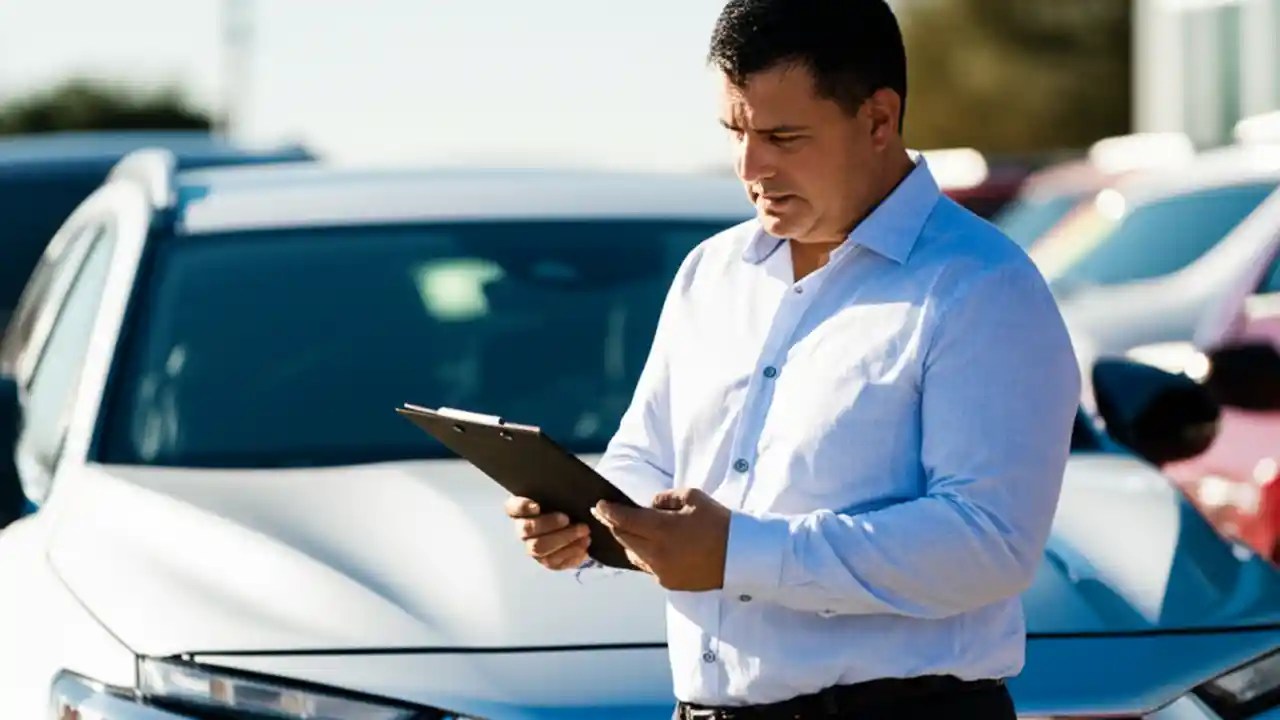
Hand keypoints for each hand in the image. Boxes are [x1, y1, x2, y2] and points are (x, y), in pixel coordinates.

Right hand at [505, 496, 590, 570]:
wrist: (585, 524)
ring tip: (584, 534)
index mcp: (523, 509)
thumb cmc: (571, 505)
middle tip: (568, 519)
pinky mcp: (547, 561)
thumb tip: (588, 503)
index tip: (537, 506)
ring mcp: (533, 547)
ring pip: (539, 549)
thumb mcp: (570, 494)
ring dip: (563, 541)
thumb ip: (568, 493)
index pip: (513, 507)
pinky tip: (584, 548)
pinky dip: (570, 556)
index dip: (522, 507)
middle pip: (527, 529)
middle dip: (549, 524)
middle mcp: (523, 529)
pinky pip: (553, 563)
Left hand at [593, 489, 729, 590]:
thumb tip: (650, 505)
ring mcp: (661, 572)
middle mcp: (657, 553)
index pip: (624, 520)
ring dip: (628, 541)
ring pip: (633, 555)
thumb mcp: (693, 498)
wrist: (741, 557)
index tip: (598, 505)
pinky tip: (649, 546)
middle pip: (623, 538)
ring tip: (627, 529)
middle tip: (605, 514)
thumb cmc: (720, 523)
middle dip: (614, 524)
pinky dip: (644, 555)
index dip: (608, 511)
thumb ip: (665, 499)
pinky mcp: (669, 583)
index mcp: (662, 530)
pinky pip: (648, 566)